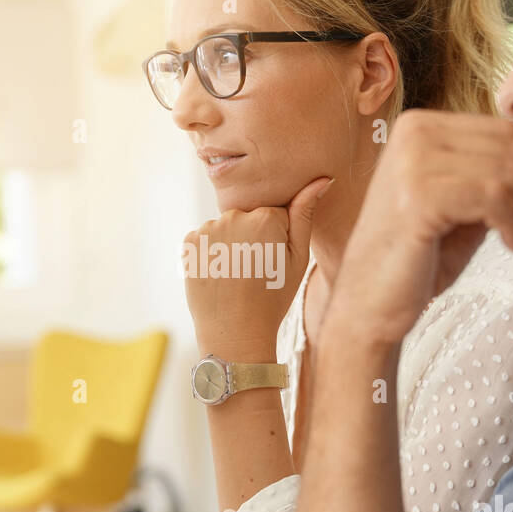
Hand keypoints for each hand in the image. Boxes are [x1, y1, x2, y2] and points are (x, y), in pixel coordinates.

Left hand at [183, 176, 331, 357]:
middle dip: (253, 237)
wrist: (235, 332)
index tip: (273, 262)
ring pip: (226, 227)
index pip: (274, 214)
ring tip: (237, 274)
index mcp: (265, 217)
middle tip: (255, 270)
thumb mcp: (298, 258)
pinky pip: (206, 238)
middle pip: (248, 217)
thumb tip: (322, 178)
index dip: (277, 238)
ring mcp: (208, 229)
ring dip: (231, 243)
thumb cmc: (272, 298)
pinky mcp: (190, 243)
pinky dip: (212, 252)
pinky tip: (220, 273)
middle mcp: (233, 216)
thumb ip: (305, 215)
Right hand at [327, 110, 512, 346]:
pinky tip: (511, 247)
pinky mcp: (419, 195)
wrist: (371, 304)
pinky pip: (494, 195)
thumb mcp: (467, 207)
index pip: (503, 131)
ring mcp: (413, 161)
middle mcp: (414, 133)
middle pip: (510, 147)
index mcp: (420, 127)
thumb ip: (500, 178)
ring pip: (509, 171)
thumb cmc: (418, 258)